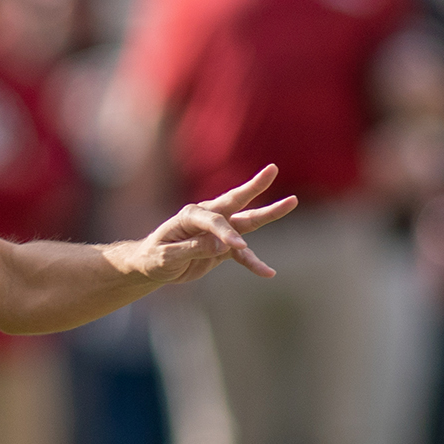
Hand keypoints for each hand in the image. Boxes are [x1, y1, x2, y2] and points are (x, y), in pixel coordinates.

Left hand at [126, 165, 297, 285]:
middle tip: (272, 169)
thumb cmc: (154, 257)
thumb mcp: (167, 256)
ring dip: (269, 213)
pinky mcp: (223, 247)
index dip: (226, 232)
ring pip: (247, 222)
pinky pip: (242, 255)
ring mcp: (218, 231)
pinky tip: (268, 273)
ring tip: (291, 201)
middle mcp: (207, 217)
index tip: (238, 246)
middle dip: (254, 187)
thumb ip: (193, 249)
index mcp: (189, 215)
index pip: (213, 219)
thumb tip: (222, 246)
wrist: (152, 265)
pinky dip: (254, 264)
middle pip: (235, 202)